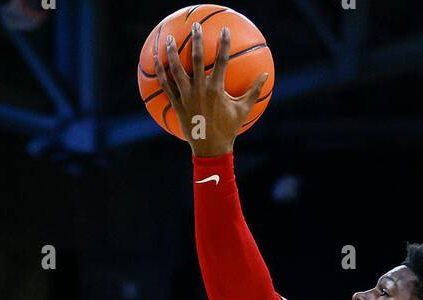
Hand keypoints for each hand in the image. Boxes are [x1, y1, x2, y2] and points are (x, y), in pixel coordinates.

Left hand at [153, 23, 267, 156]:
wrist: (211, 150)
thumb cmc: (228, 129)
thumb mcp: (243, 110)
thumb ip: (254, 91)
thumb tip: (266, 75)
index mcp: (216, 90)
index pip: (221, 61)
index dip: (223, 44)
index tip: (224, 30)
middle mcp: (200, 90)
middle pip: (195, 60)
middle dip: (196, 41)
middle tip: (196, 27)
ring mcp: (186, 97)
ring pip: (177, 70)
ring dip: (173, 53)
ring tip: (171, 38)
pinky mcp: (177, 105)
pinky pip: (166, 86)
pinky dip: (161, 73)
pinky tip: (156, 61)